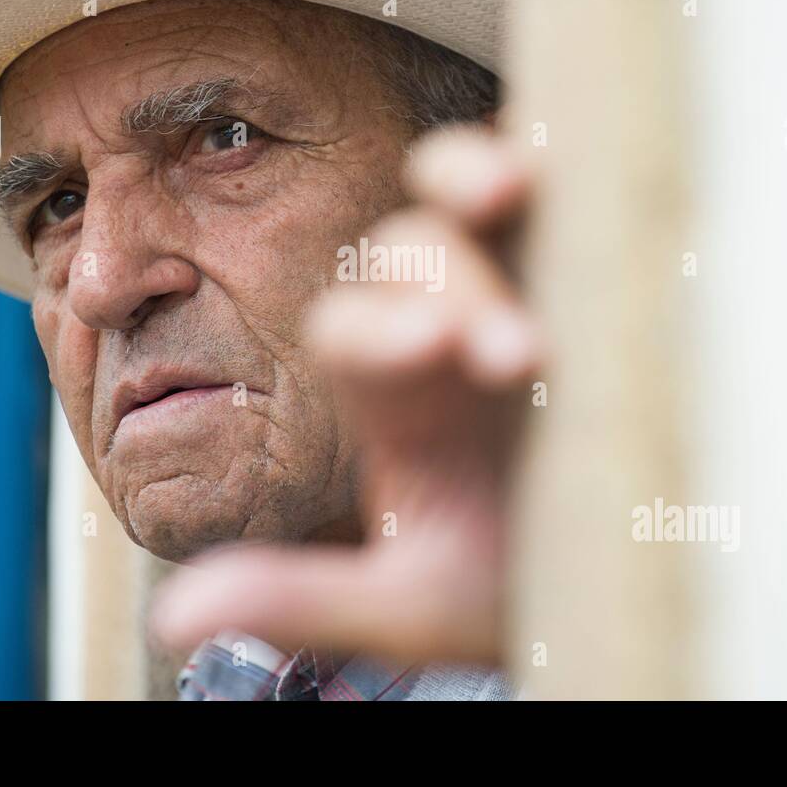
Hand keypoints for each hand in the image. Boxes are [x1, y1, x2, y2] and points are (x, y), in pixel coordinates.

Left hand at [148, 126, 539, 666]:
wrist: (612, 577)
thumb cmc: (509, 588)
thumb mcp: (410, 605)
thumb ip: (305, 599)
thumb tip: (175, 615)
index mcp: (394, 395)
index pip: (353, 328)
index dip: (381, 331)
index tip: (437, 355)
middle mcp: (446, 329)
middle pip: (408, 251)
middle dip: (453, 288)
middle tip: (515, 354)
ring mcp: (520, 290)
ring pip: (468, 204)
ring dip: (478, 180)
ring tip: (510, 187)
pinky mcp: (593, 274)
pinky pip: (560, 200)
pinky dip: (560, 171)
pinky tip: (584, 177)